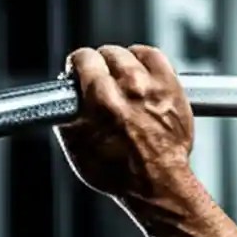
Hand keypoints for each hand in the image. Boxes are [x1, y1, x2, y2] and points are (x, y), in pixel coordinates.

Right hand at [54, 45, 193, 198]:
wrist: (156, 183)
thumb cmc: (118, 172)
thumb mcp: (75, 145)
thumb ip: (66, 113)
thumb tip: (63, 97)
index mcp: (100, 97)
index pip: (83, 57)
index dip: (78, 66)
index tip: (79, 72)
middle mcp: (129, 87)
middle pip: (108, 53)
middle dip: (100, 65)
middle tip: (101, 80)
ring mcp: (154, 86)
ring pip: (132, 53)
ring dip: (123, 62)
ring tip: (121, 78)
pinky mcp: (173, 89)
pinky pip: (156, 58)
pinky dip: (146, 60)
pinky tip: (142, 71)